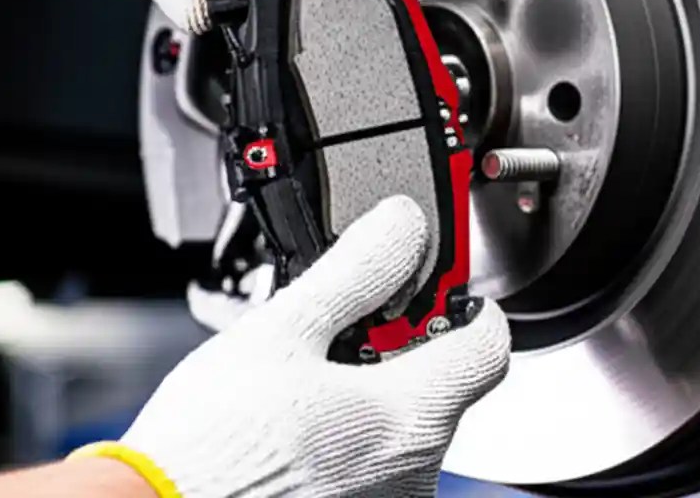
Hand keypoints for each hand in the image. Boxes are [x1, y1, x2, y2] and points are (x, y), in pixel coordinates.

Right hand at [115, 196, 510, 497]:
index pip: (490, 344)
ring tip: (295, 382)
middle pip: (440, 382)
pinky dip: (344, 432)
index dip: (465, 301)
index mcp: (413, 418)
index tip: (430, 284)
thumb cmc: (209, 449)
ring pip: (400, 422)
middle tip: (330, 330)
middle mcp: (415, 472)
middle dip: (395, 344)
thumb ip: (356, 271)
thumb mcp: (280, 332)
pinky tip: (292, 424)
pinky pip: (369, 459)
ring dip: (364, 390)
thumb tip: (402, 227)